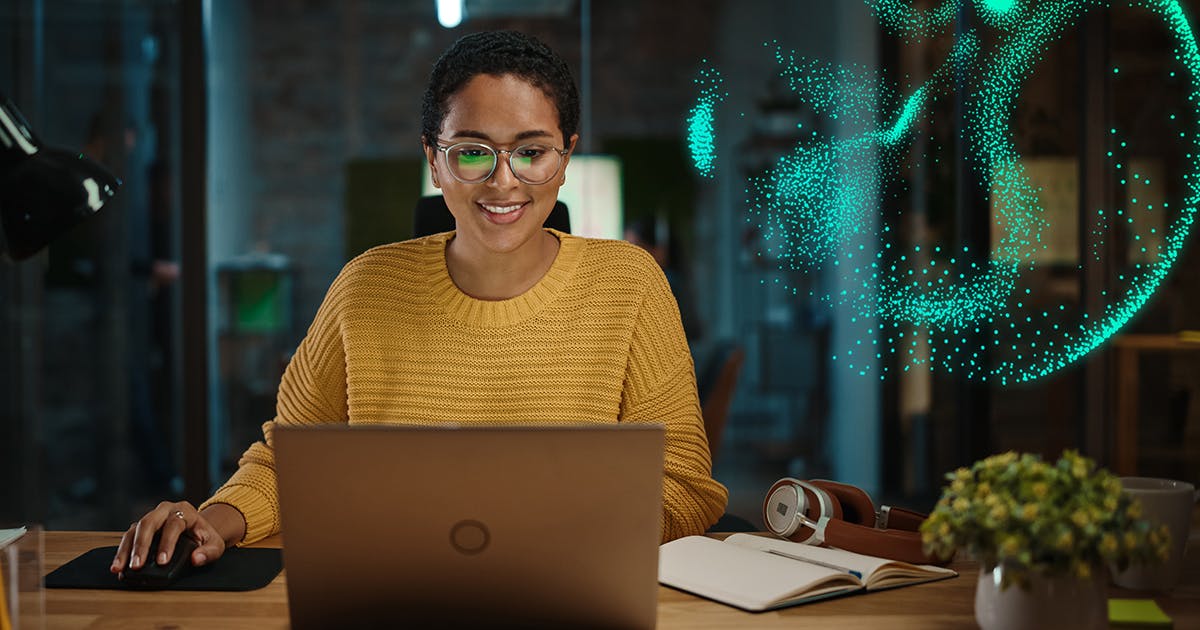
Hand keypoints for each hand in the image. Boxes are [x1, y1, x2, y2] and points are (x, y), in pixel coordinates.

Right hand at [111, 501, 226, 574]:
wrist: (196, 531)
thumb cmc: (205, 537)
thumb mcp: (215, 544)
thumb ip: (209, 552)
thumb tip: (197, 559)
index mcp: (185, 511)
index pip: (174, 524)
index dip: (167, 543)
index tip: (162, 562)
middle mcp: (165, 511)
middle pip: (149, 523)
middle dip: (141, 545)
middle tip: (137, 566)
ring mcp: (151, 518)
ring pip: (134, 530)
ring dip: (126, 550)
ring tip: (119, 568)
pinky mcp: (140, 528)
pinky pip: (128, 537)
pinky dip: (122, 552)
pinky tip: (118, 567)